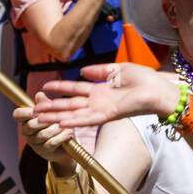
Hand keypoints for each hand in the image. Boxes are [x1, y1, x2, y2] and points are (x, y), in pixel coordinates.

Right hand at [16, 95, 77, 166]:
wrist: (67, 143)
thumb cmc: (58, 124)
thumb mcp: (54, 112)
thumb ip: (46, 104)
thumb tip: (39, 95)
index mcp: (26, 119)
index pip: (18, 114)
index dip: (24, 112)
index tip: (35, 111)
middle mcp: (27, 132)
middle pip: (30, 126)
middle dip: (45, 121)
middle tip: (57, 118)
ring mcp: (35, 143)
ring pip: (42, 135)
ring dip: (56, 129)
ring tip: (65, 126)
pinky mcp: (44, 152)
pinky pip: (51, 143)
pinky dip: (61, 137)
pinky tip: (69, 133)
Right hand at [37, 63, 183, 128]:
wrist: (159, 90)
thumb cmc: (144, 80)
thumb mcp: (118, 70)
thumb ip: (99, 71)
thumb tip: (82, 70)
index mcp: (100, 91)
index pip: (75, 90)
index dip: (59, 89)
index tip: (43, 89)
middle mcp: (98, 102)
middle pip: (70, 105)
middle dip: (51, 107)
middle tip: (33, 109)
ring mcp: (102, 110)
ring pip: (74, 114)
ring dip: (56, 117)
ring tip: (39, 118)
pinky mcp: (108, 116)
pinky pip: (88, 119)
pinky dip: (74, 122)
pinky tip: (61, 123)